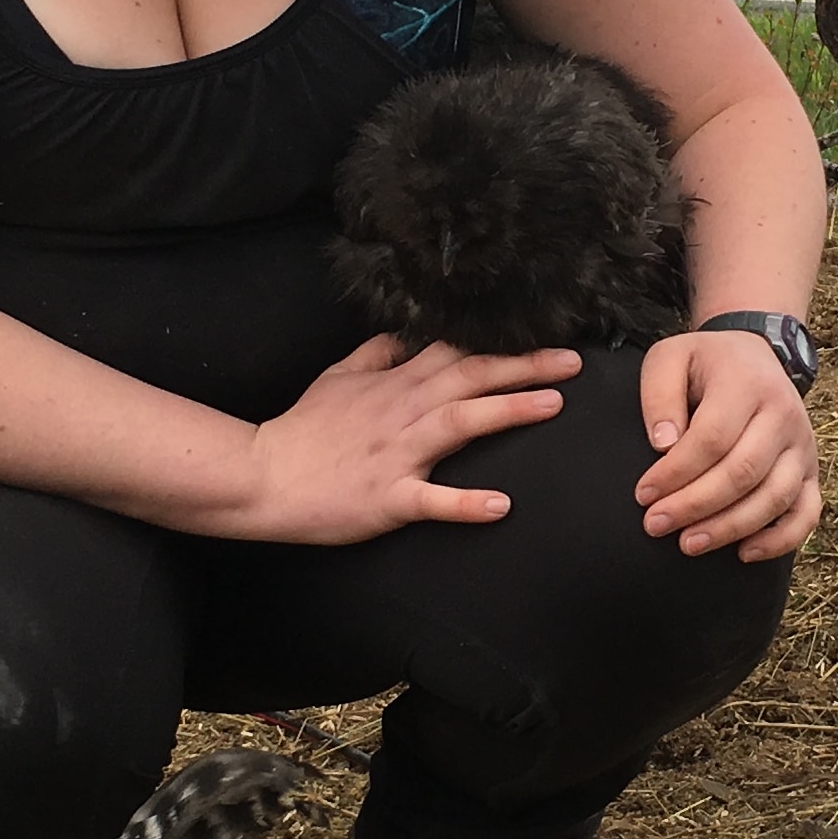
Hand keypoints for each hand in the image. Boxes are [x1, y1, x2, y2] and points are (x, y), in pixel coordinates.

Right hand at [231, 336, 579, 542]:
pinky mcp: (388, 497)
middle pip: (471, 377)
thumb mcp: (338, 376)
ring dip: (507, 412)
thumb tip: (408, 334)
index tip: (546, 331)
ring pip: (459, 424)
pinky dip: (466, 503)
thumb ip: (378, 353)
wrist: (263, 476)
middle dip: (525, 366)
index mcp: (395, 383)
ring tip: (551, 405)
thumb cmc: (303, 430)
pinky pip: (431, 500)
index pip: (456, 350)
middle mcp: (402, 411)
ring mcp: (396, 454)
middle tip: (573, 361)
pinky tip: (500, 506)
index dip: (503, 340)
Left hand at [634, 330, 821, 562]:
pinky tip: (744, 554)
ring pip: (774, 497)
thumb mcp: (670, 358)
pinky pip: (806, 513)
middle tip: (656, 525)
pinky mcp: (811, 471)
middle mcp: (784, 415)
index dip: (676, 472)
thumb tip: (664, 444)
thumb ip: (660, 394)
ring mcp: (802, 446)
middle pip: (743, 471)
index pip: (713, 438)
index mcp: (748, 385)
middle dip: (696, 505)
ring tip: (688, 544)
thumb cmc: (705, 364)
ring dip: (730, 527)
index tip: (643, 494)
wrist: (755, 357)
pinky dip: (780, 540)